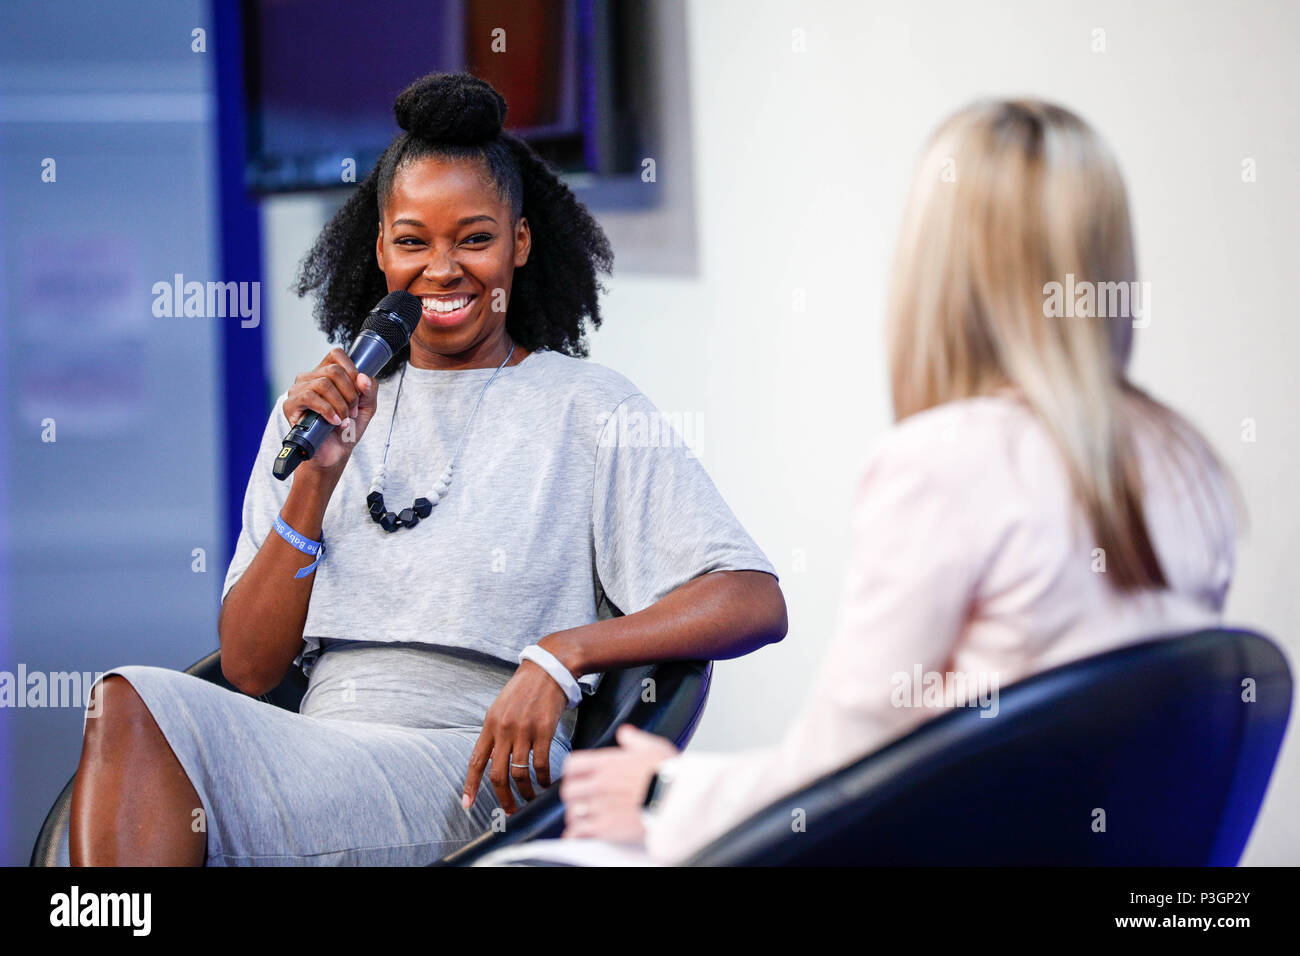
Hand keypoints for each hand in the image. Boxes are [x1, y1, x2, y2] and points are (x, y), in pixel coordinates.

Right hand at [282, 347, 377, 473]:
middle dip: (350, 393)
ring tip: (343, 419)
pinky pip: (309, 397)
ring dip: (340, 404)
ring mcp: (298, 390)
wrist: (334, 454)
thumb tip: (363, 377)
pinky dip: (327, 410)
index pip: (337, 355)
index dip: (352, 371)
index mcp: (326, 373)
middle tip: (352, 411)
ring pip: (323, 383)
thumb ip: (370, 390)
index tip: (358, 393)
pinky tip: (333, 421)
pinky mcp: (290, 405)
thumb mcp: (366, 408)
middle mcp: (310, 378)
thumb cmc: (346, 429)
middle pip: (334, 370)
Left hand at [462, 660, 567, 814]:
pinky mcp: (543, 729)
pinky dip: (543, 778)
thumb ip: (496, 733)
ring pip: (519, 772)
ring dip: (525, 791)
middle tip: (509, 811)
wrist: (548, 668)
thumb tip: (493, 759)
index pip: (476, 760)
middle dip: (502, 797)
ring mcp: (523, 730)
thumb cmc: (525, 689)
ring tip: (530, 798)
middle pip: (497, 773)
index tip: (467, 804)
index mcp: (490, 724)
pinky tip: (546, 783)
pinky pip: (540, 763)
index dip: (470, 785)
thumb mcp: (501, 708)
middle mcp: (503, 729)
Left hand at [559, 725, 679, 843]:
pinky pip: (578, 832)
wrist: (678, 799)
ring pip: (572, 812)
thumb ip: (634, 739)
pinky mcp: (605, 828)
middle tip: (582, 800)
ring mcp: (600, 806)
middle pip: (568, 790)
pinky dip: (578, 835)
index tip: (577, 778)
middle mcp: (599, 784)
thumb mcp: (653, 747)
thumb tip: (625, 733)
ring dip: (577, 816)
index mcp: (607, 763)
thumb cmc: (669, 774)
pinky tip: (583, 835)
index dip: (573, 773)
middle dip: (574, 796)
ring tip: (585, 818)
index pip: (572, 765)